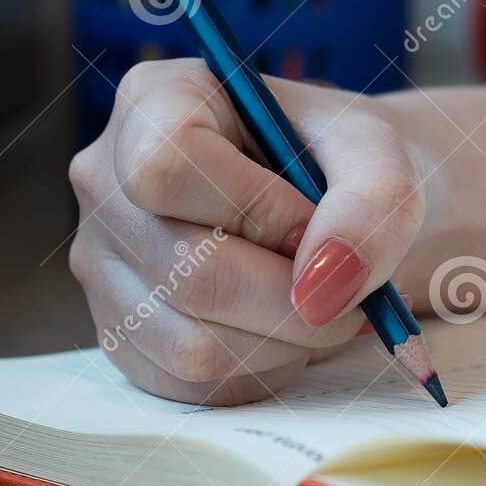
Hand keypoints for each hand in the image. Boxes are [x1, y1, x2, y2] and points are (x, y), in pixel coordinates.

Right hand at [68, 60, 427, 404]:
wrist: (344, 208)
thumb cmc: (349, 164)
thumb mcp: (382, 154)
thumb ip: (374, 202)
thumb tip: (324, 287)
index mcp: (154, 101)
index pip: (168, 166)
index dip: (255, 209)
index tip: (311, 222)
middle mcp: (106, 180)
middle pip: (186, 271)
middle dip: (294, 297)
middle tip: (354, 291)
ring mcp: (103, 263)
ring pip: (191, 344)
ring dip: (288, 341)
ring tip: (326, 305)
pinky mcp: (123, 335)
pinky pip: (193, 384)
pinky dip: (265, 369)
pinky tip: (290, 330)